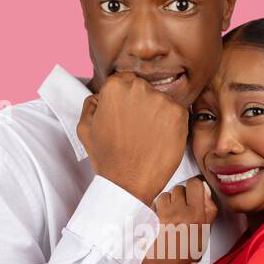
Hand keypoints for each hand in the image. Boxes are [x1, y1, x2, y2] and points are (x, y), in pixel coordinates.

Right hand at [76, 72, 190, 205]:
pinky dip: (172, 124)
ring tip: (150, 135)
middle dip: (143, 104)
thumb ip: (91, 103)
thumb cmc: (107, 158)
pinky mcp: (179, 113)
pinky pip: (177, 112)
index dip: (128, 99)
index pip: (126, 81)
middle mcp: (138, 88)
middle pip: (145, 88)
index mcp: (114, 86)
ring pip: (162, 100)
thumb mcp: (85, 128)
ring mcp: (161, 100)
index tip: (129, 113)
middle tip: (139, 127)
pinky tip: (161, 139)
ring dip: (158, 113)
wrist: (128, 183)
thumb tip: (100, 96)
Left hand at [141, 177, 217, 263]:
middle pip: (179, 189)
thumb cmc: (185, 255)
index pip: (195, 184)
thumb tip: (205, 192)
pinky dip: (156, 209)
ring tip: (169, 215)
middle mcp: (178, 212)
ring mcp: (161, 215)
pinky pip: (153, 205)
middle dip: (181, 197)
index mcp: (195, 215)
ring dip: (167, 202)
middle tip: (182, 209)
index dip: (195, 187)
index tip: (194, 192)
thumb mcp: (204, 233)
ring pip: (164, 195)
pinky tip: (160, 220)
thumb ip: (209, 211)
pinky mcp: (148, 218)